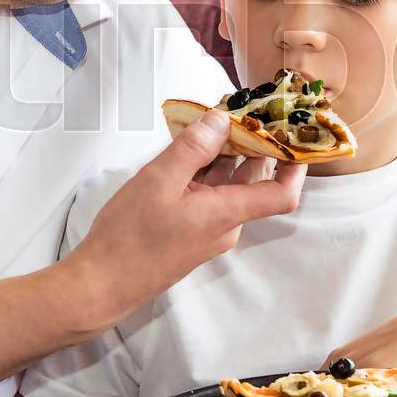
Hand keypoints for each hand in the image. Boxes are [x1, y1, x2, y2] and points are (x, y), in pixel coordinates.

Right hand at [64, 109, 304, 334]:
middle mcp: (224, 226)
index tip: (292, 137)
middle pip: (252, 182)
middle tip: (238, 112)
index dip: (295, 166)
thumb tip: (221, 121)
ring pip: (226, 188)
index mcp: (226, 213)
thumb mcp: (158, 180)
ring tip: (205, 125)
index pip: (282, 194)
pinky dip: (203, 173)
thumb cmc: (129, 236)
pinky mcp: (188, 235)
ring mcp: (206, 232)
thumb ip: (193, 148)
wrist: (102, 284)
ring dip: (222, 157)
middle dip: (249, 147)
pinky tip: (183, 155)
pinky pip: (207, 198)